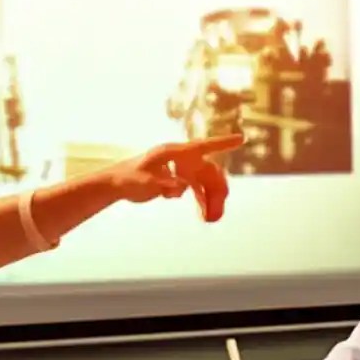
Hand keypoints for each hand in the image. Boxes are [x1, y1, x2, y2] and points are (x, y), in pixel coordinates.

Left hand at [104, 134, 243, 221]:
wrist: (118, 184)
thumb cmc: (128, 178)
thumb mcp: (143, 182)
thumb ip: (161, 184)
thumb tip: (181, 187)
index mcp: (174, 152)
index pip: (202, 146)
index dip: (223, 143)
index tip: (241, 139)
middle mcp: (182, 159)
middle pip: (209, 172)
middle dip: (216, 193)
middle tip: (214, 217)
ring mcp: (182, 169)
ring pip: (206, 183)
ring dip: (211, 200)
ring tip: (210, 220)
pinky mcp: (180, 179)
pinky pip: (198, 189)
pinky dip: (203, 201)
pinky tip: (204, 215)